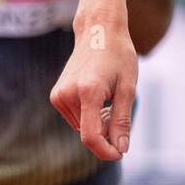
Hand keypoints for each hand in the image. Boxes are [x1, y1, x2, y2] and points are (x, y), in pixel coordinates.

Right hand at [50, 23, 137, 161]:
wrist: (98, 32)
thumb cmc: (119, 57)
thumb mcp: (128, 88)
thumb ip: (122, 121)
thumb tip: (120, 149)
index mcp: (88, 92)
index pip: (91, 136)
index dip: (106, 150)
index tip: (120, 153)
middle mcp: (68, 94)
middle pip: (88, 133)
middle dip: (107, 132)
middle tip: (118, 109)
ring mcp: (59, 95)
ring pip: (82, 127)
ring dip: (99, 123)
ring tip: (109, 98)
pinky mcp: (56, 96)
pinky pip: (77, 118)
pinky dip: (90, 116)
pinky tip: (98, 96)